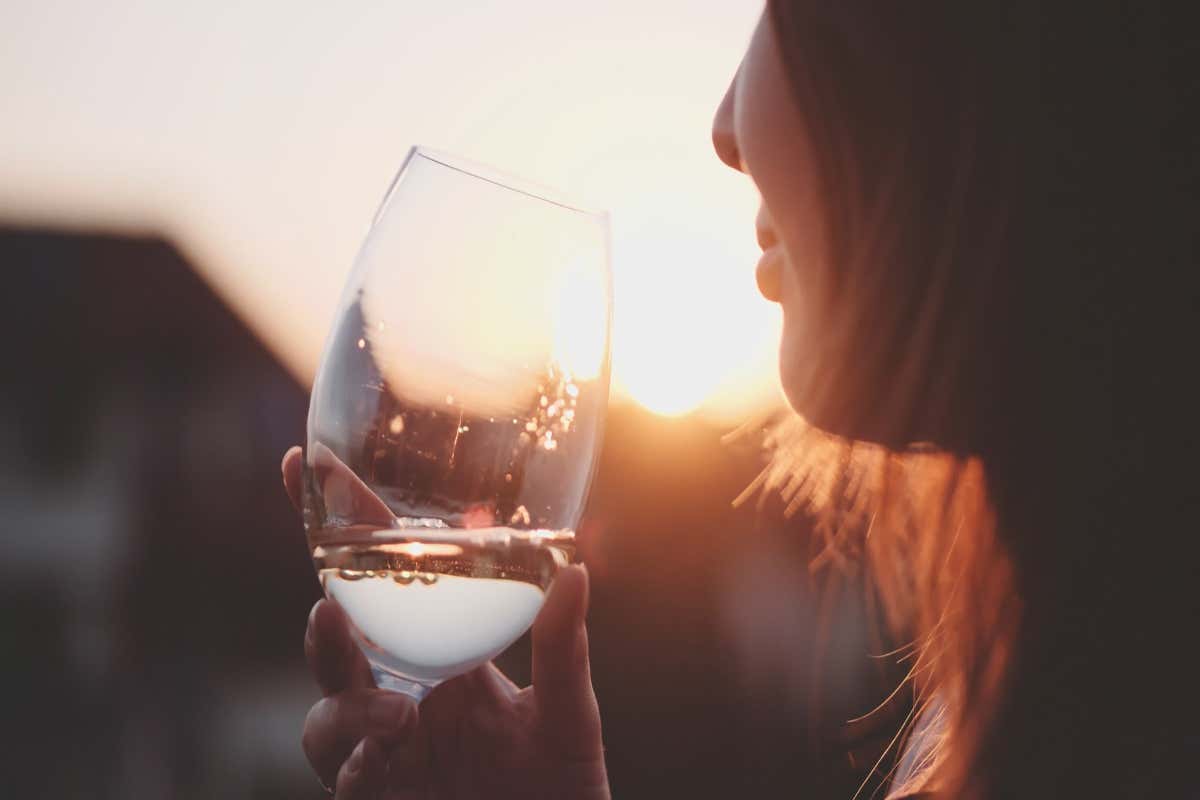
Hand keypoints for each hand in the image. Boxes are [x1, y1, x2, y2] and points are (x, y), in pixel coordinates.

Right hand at [282, 447, 609, 798]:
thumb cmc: (560, 781)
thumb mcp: (568, 711)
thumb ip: (562, 649)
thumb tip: (575, 570)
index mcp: (440, 650)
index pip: (381, 579)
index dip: (340, 525)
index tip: (302, 463)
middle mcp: (401, 689)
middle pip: (337, 639)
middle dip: (323, 619)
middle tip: (330, 609)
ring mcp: (383, 747)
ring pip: (326, 713)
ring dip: (342, 702)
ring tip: (395, 711)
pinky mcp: (377, 795)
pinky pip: (349, 776)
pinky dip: (362, 761)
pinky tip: (392, 752)